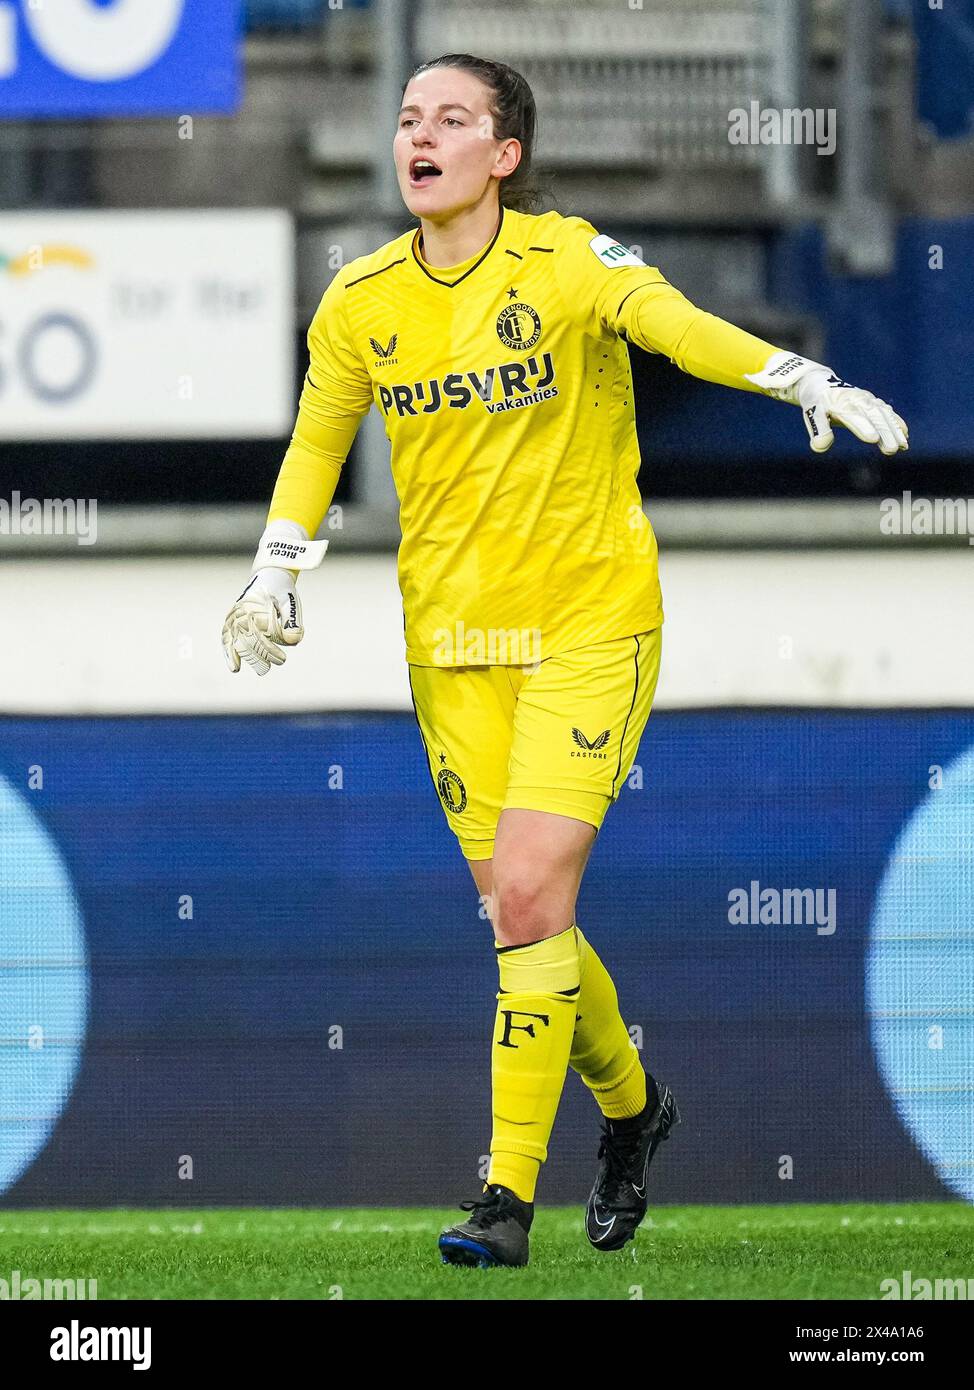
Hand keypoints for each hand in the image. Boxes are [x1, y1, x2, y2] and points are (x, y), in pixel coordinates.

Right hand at [222, 568, 303, 676]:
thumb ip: (293, 622)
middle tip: (270, 667)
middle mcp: (241, 611)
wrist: (270, 576)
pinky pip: (226, 637)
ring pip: (231, 639)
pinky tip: (233, 666)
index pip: (260, 634)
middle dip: (258, 656)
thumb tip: (293, 641)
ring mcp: (234, 615)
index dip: (270, 650)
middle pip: (245, 639)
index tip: (282, 659)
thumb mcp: (291, 603)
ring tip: (236, 669)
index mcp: (254, 606)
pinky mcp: (231, 620)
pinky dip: (227, 651)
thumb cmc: (282, 591)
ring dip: (237, 655)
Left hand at [745, 352, 908, 454]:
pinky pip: (888, 413)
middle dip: (885, 433)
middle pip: (874, 417)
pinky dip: (897, 423)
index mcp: (841, 403)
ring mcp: (868, 401)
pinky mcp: (873, 403)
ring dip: (895, 430)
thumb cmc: (816, 403)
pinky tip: (905, 436)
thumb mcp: (811, 414)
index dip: (864, 427)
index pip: (855, 417)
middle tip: (891, 449)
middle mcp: (858, 400)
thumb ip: (819, 429)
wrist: (821, 384)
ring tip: (902, 446)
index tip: (873, 439)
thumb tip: (821, 446)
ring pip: (884, 415)